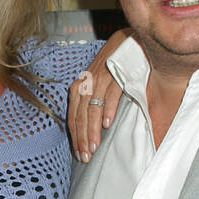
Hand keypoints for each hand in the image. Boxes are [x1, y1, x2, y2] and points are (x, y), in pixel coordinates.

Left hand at [67, 29, 128, 160]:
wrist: (125, 41)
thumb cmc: (110, 67)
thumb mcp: (96, 84)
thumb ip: (91, 103)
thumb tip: (90, 129)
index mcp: (79, 87)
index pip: (73, 117)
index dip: (76, 136)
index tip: (79, 153)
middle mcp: (86, 83)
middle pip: (81, 116)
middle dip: (82, 138)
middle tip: (86, 156)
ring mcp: (101, 79)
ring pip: (93, 108)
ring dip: (93, 129)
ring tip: (94, 146)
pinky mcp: (116, 75)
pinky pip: (110, 95)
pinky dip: (108, 109)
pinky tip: (107, 124)